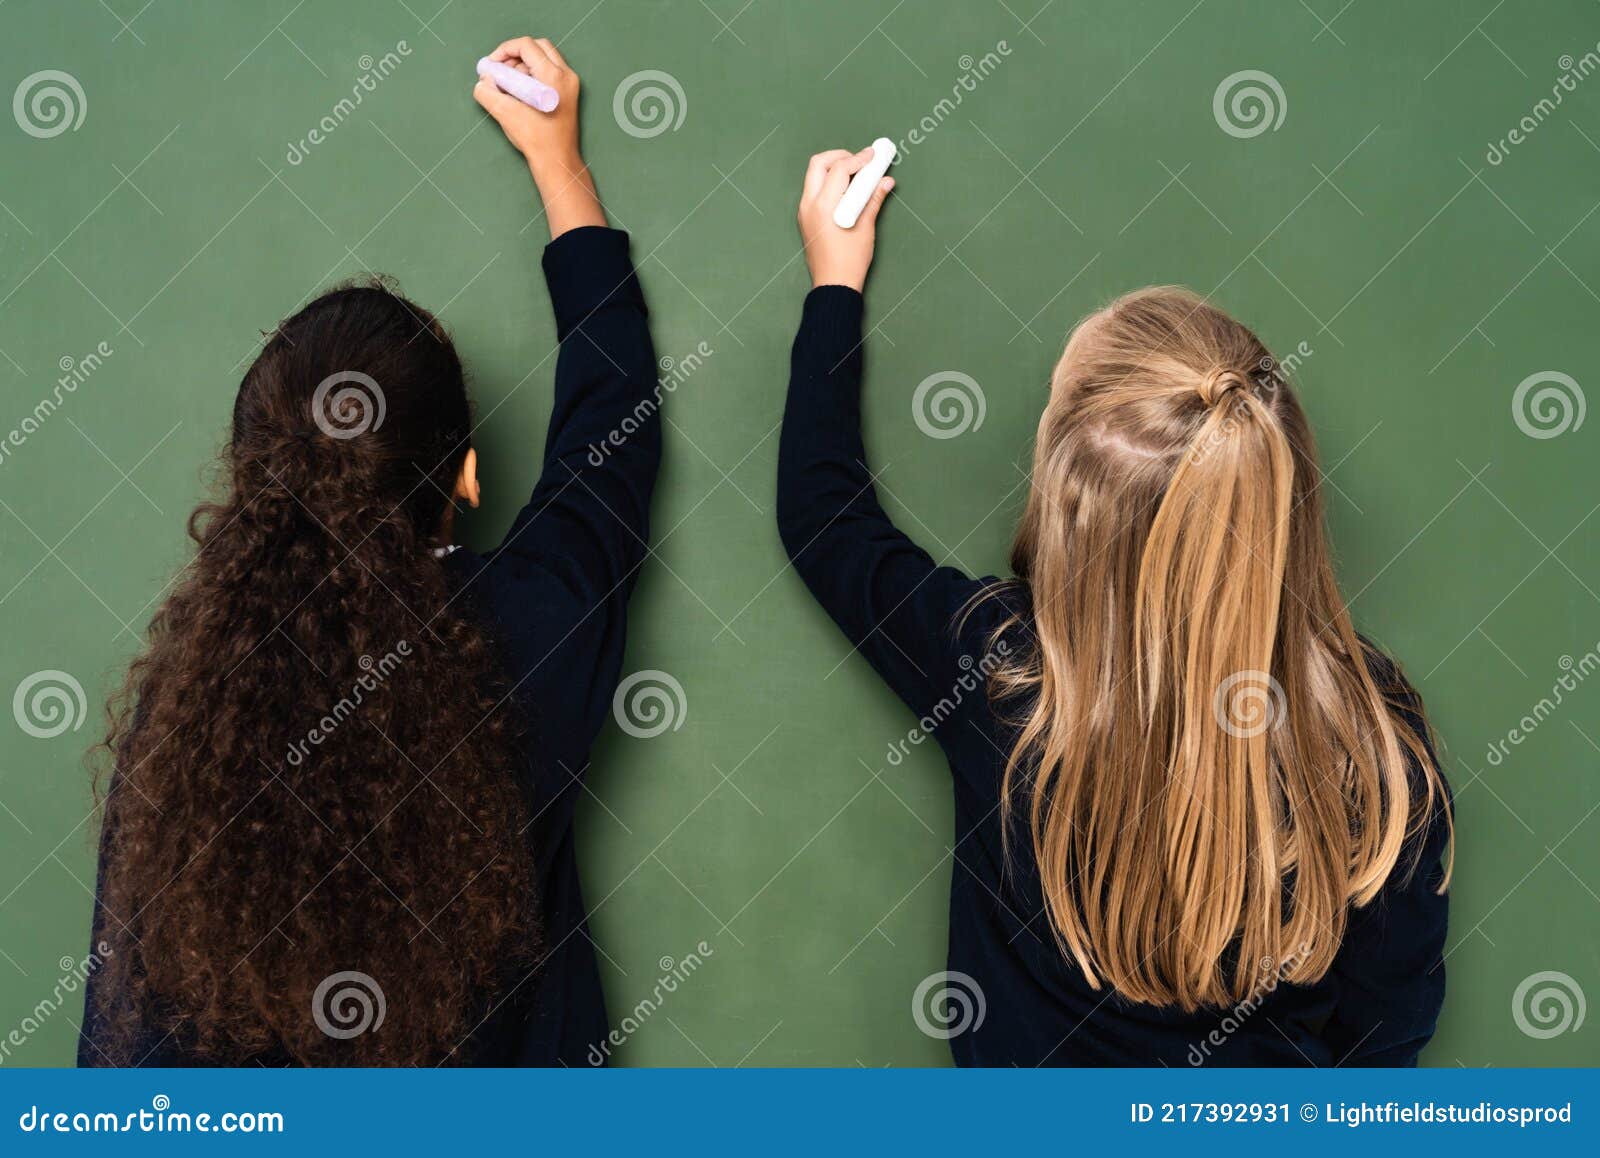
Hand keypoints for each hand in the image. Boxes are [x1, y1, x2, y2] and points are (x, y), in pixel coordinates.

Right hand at [474, 36, 603, 237]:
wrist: (557, 162)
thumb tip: (484, 79)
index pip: (526, 45)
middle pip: (537, 47)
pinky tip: (520, 92)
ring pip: (543, 58)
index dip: (504, 51)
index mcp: (554, 76)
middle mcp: (566, 75)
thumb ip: (487, 92)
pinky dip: (531, 75)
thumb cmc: (536, 140)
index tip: (492, 66)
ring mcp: (570, 84)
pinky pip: (548, 72)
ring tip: (509, 85)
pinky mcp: (568, 93)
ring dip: (522, 65)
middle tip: (500, 72)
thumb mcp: (505, 114)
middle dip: (514, 56)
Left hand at [797, 147, 894, 291]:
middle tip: (860, 161)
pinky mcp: (805, 218)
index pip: (840, 168)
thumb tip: (886, 180)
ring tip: (855, 174)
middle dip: (840, 156)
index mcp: (824, 205)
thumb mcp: (866, 227)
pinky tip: (845, 190)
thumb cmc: (851, 260)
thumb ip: (874, 199)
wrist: (834, 285)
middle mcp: (809, 204)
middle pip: (818, 164)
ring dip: (833, 168)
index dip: (859, 158)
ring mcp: (804, 211)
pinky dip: (828, 182)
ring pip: (813, 175)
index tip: (874, 155)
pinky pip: (813, 190)